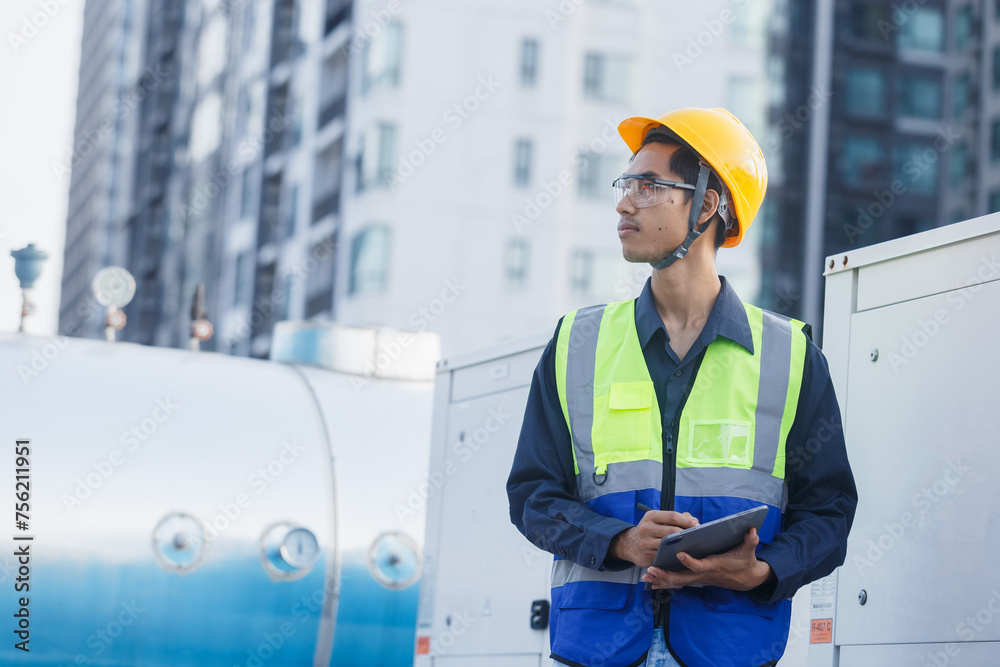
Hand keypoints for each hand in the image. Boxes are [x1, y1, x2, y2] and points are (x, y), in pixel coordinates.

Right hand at [610, 510, 698, 567]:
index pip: (672, 516)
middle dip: (687, 533)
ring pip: (669, 544)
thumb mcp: (658, 520)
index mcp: (650, 516)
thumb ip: (676, 518)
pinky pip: (664, 556)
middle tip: (697, 536)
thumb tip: (693, 520)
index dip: (686, 520)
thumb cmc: (649, 530)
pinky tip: (682, 553)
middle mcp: (646, 528)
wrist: (630, 545)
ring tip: (692, 544)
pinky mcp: (647, 556)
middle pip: (672, 531)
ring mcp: (645, 543)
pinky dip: (675, 554)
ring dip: (682, 545)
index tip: (696, 524)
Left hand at [640, 527, 773, 590]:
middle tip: (652, 569)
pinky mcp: (695, 579)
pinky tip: (652, 583)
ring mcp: (698, 579)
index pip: (700, 566)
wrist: (745, 578)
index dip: (690, 562)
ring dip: (661, 580)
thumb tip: (753, 531)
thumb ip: (750, 541)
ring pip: (677, 582)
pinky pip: (677, 583)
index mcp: (714, 565)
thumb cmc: (744, 562)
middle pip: (682, 578)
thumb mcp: (749, 551)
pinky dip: (664, 583)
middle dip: (666, 574)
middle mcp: (703, 574)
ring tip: (646, 576)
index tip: (679, 553)